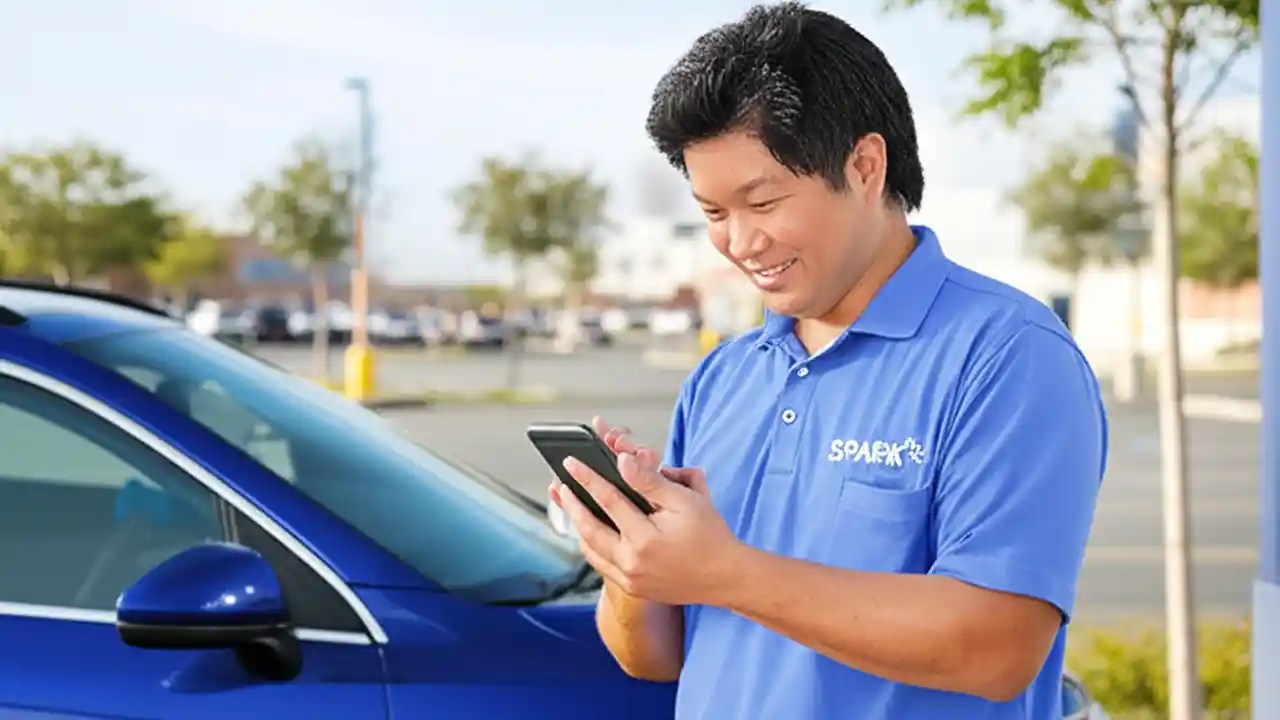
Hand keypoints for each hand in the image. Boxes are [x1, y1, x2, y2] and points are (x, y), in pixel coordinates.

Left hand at [551, 451, 742, 606]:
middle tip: (559, 484)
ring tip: (569, 505)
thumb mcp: (686, 500)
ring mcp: (631, 580)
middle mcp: (633, 563)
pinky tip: (588, 531)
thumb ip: (650, 481)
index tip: (571, 462)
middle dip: (571, 504)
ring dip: (577, 526)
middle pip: (589, 528)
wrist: (726, 577)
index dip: (587, 478)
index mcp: (646, 539)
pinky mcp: (633, 589)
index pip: (608, 500)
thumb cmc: (710, 535)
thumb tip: (623, 462)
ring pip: (591, 550)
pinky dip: (591, 546)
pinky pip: (602, 565)